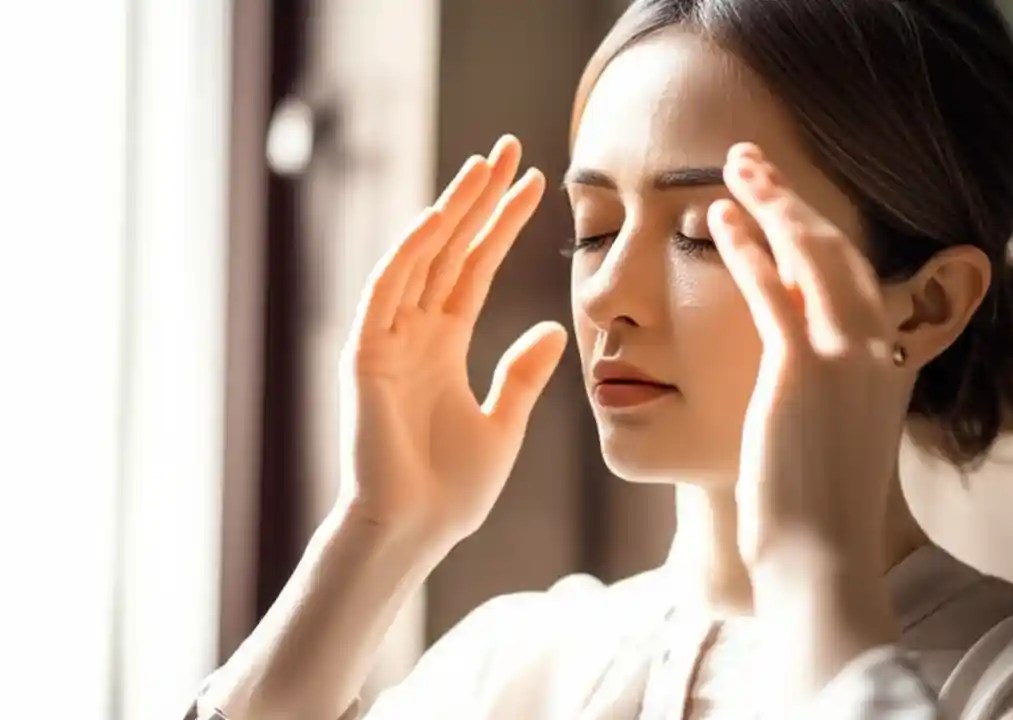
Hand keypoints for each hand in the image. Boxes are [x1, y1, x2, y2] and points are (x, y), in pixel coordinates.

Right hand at [338, 136, 566, 544]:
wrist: (417, 530)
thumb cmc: (453, 488)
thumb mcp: (505, 422)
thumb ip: (523, 373)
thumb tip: (554, 327)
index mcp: (443, 345)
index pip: (475, 268)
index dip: (502, 225)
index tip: (535, 183)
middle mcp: (413, 333)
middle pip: (449, 249)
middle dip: (478, 198)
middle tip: (508, 148)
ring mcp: (387, 340)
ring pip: (420, 258)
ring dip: (449, 210)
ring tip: (484, 166)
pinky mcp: (365, 357)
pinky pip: (384, 294)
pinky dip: (407, 255)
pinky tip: (435, 220)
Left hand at [710, 143, 905, 696]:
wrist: (823, 565)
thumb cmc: (819, 521)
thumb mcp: (834, 450)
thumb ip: (825, 407)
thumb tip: (796, 399)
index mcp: (886, 369)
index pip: (858, 280)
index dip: (821, 234)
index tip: (787, 207)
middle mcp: (875, 352)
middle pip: (838, 250)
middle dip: (794, 198)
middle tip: (754, 161)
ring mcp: (844, 358)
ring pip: (809, 253)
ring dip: (771, 199)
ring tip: (735, 163)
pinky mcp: (802, 371)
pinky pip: (771, 289)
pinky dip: (744, 245)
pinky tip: (716, 215)